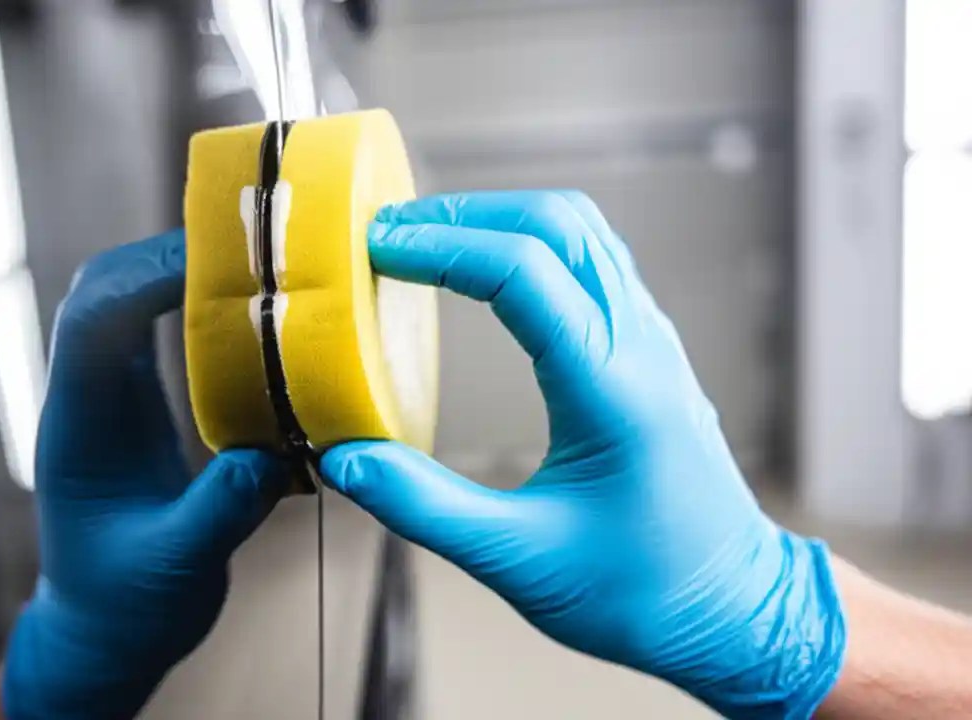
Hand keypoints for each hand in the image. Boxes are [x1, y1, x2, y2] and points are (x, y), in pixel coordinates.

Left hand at [3, 231, 285, 718]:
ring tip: (250, 261)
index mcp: (78, 432)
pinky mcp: (134, 404)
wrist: (104, 630)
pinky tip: (243, 307)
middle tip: (243, 245)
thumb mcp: (178, 570)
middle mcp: (85, 400)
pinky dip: (191, 303)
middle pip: (99, 290)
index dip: (144, 278)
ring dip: (176, 270)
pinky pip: (151, 329)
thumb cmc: (126, 607)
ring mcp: (107, 397)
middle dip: (162, 253)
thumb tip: (276, 453)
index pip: (91, 323)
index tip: (215, 262)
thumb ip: (220, 511)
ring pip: (121, 300)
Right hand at [321, 192, 845, 717]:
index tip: (378, 247)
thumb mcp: (521, 562)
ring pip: (580, 230)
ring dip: (499, 218)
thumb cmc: (645, 592)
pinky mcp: (646, 352)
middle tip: (389, 231)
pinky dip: (528, 243)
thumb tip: (346, 460)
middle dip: (465, 213)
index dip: (441, 247)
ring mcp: (650, 342)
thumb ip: (425, 507)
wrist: (732, 612)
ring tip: (426, 240)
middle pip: (557, 222)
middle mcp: (641, 346)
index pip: (523, 271)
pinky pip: (591, 261)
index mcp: (614, 388)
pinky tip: (484, 272)